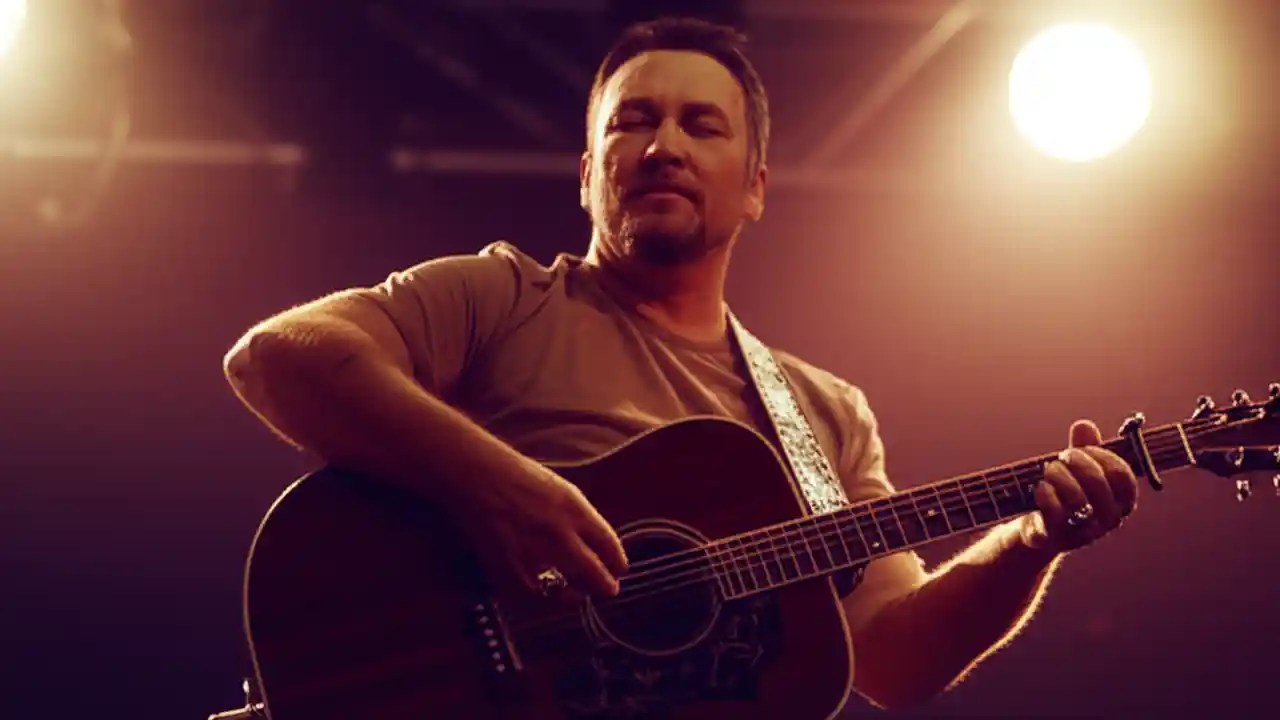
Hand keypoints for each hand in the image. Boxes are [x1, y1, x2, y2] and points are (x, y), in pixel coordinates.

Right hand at [442, 456, 628, 598]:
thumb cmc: (520, 477)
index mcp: (576, 511)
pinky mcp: (509, 568)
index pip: (609, 546)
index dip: (618, 562)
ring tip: (578, 596)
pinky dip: (540, 597)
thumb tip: (596, 545)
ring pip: (566, 591)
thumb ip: (581, 518)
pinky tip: (545, 594)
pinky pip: (532, 595)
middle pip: (594, 574)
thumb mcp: (562, 490)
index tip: (620, 569)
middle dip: (605, 586)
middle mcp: (560, 535)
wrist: (479, 477)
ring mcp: (534, 554)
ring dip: (576, 596)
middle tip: (609, 590)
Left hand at [1019, 419, 1138, 554]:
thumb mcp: (1078, 469)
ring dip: (1059, 477)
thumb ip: (1084, 448)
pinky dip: (1045, 497)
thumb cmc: (1067, 493)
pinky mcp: (1054, 539)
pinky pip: (1053, 518)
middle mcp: (1107, 521)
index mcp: (1120, 502)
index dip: (1101, 456)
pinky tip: (1040, 488)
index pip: (1122, 477)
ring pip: (1076, 501)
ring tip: (1047, 471)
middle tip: (1061, 457)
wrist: (1039, 529)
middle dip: (1076, 463)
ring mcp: (1083, 533)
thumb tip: (1084, 425)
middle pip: (1098, 484)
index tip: (1080, 448)